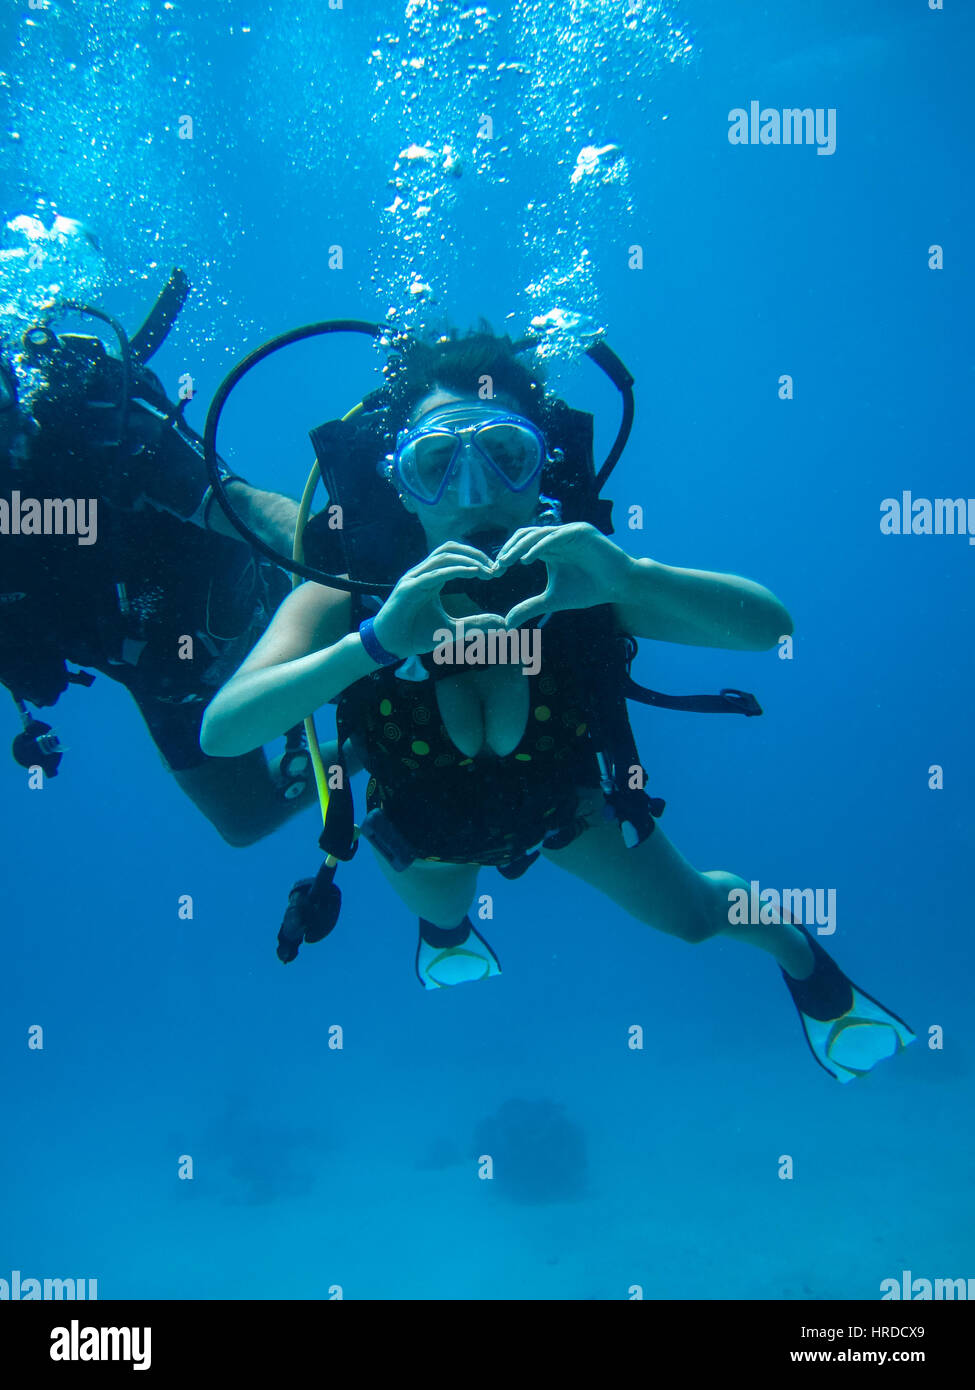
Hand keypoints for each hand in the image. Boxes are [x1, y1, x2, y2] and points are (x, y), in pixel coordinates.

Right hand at [372, 542, 500, 657]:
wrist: (389, 645)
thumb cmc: (415, 634)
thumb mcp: (452, 630)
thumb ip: (475, 625)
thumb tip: (502, 624)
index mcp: (431, 577)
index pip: (455, 556)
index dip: (476, 558)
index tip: (495, 571)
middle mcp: (423, 572)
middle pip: (450, 548)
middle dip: (475, 553)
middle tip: (494, 567)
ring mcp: (414, 578)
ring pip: (443, 556)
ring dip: (468, 559)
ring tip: (486, 570)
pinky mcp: (408, 588)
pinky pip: (434, 573)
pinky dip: (455, 570)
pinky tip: (472, 573)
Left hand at [494, 523, 635, 627]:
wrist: (619, 586)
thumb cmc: (589, 591)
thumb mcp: (553, 600)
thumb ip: (529, 607)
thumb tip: (507, 623)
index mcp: (548, 549)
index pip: (521, 545)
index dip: (506, 555)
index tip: (494, 572)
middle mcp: (556, 537)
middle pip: (524, 536)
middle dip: (509, 549)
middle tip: (497, 566)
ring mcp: (568, 532)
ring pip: (537, 534)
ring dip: (520, 546)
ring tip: (507, 562)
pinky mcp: (580, 531)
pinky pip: (555, 536)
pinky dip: (539, 546)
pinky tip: (527, 560)